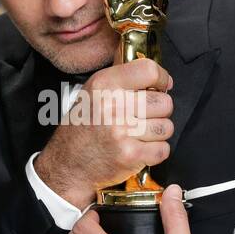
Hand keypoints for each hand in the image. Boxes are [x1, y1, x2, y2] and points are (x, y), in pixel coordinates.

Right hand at [34, 57, 173, 207]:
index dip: (161, 78)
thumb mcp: (92, 92)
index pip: (149, 70)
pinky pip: (163, 149)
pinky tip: (141, 148)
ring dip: (158, 132)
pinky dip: (156, 151)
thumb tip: (158, 75)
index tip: (160, 86)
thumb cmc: (83, 128)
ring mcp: (121, 131)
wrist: (68, 164)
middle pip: (164, 102)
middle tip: (144, 116)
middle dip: (160, 111)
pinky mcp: (130, 155)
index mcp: (104, 85)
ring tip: (141, 134)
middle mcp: (112, 106)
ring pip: (166, 126)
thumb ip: (121, 79)